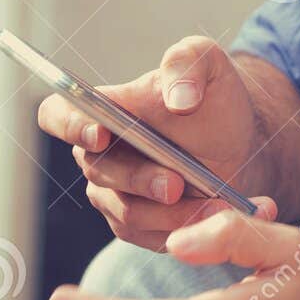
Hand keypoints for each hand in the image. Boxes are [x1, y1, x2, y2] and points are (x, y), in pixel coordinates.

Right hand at [37, 36, 266, 250]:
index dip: (69, 125)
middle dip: (140, 179)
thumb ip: (187, 64)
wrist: (242, 141)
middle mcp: (101, 154)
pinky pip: (150, 236)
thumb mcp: (208, 62)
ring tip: (214, 205)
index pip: (57, 114)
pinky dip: (185, 229)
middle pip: (100, 172)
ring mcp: (116, 193)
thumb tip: (177, 99)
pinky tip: (217, 217)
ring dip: (170, 212)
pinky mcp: (139, 225)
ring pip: (127, 211)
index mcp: (105, 108)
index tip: (101, 133)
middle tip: (177, 184)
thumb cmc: (213, 97)